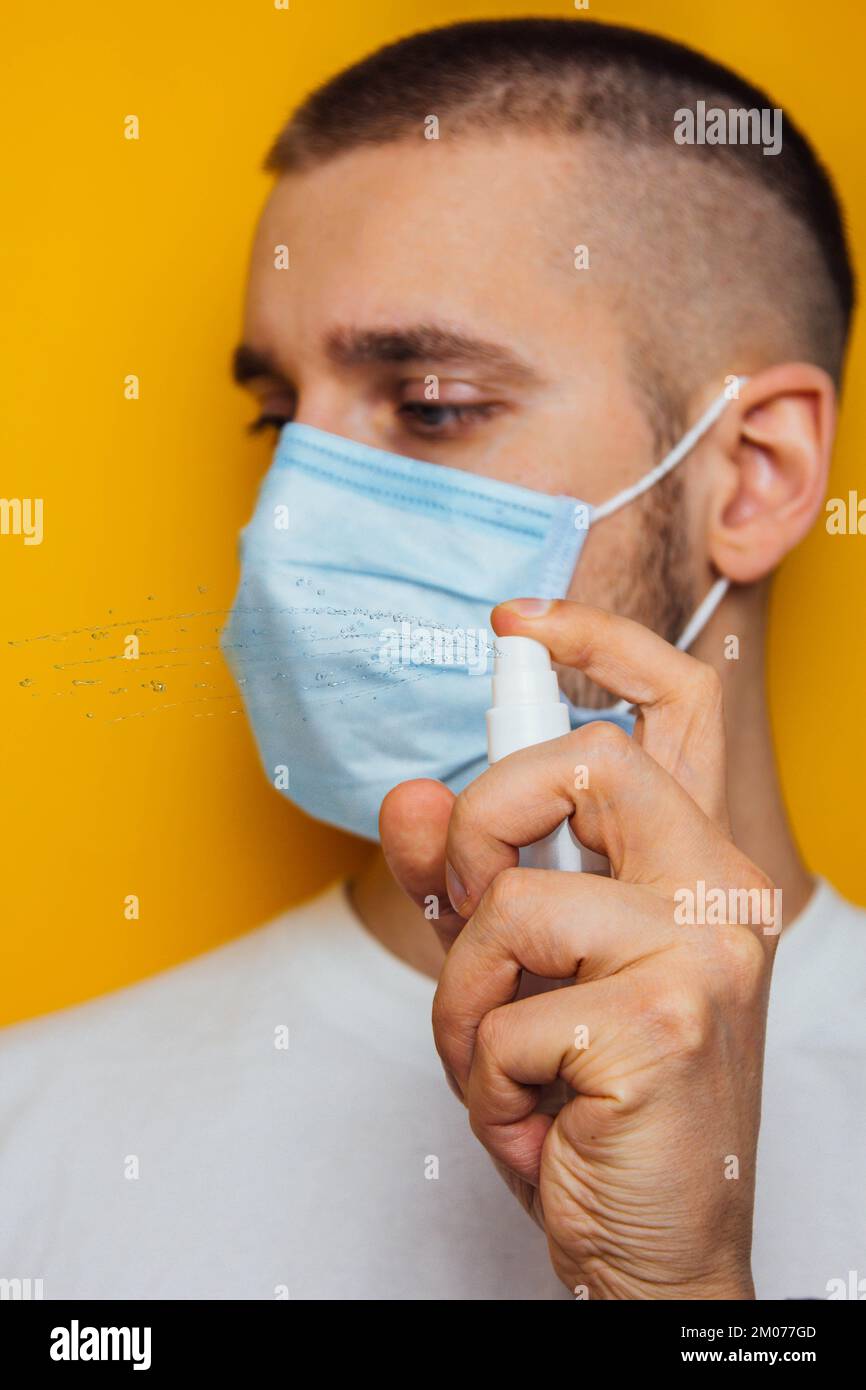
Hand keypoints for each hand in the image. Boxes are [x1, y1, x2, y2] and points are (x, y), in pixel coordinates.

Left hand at [380, 600, 776, 1299]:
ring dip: (464, 994)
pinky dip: (482, 1069)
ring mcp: (704, 947)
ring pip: (511, 896)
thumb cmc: (594, 1099)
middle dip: (483, 819)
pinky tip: (536, 1115)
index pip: (676, 702)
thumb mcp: (511, 974)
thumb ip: (459, 877)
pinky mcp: (667, 1018)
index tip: (516, 623)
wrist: (654, 1242)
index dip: (598, 638)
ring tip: (503, 1059)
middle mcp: (720, 885)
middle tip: (464, 901)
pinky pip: (504, 1008)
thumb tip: (409, 795)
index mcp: (693, 860)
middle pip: (584, 756)